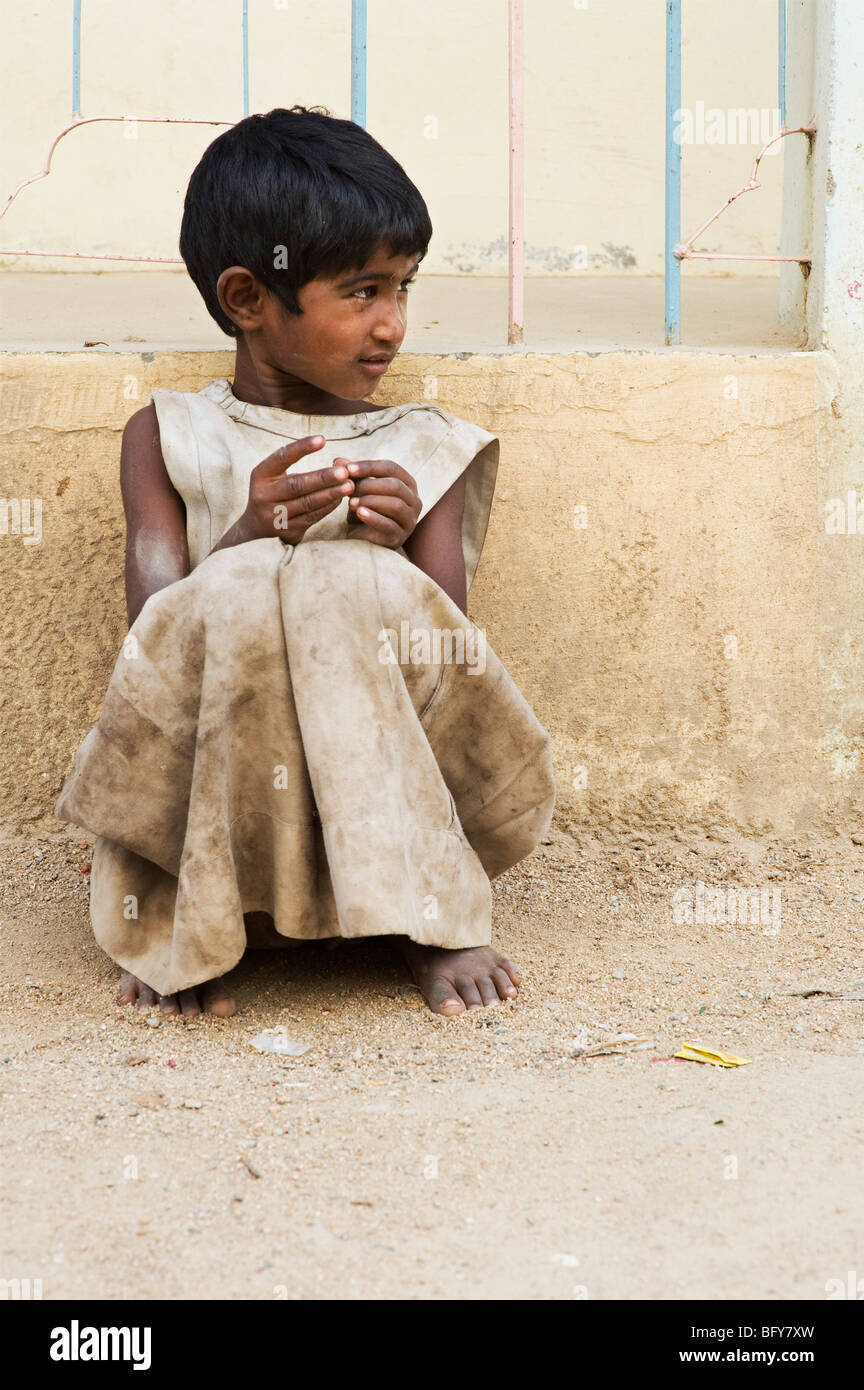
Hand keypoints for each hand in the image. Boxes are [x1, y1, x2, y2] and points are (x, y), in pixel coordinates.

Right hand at [240, 436, 355, 543]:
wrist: (256, 527)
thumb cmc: (275, 491)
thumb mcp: (275, 475)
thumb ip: (299, 465)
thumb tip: (339, 461)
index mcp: (261, 475)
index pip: (282, 457)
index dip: (302, 448)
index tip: (322, 439)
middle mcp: (264, 495)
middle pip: (297, 485)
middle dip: (323, 478)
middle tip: (344, 471)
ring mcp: (274, 515)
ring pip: (306, 504)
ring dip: (330, 494)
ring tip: (349, 485)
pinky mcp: (286, 531)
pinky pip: (311, 517)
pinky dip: (327, 507)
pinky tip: (340, 499)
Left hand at [338, 457, 421, 548]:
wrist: (366, 541)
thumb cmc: (366, 510)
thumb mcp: (359, 490)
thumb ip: (352, 475)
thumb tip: (337, 461)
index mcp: (407, 483)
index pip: (391, 468)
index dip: (369, 466)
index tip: (348, 468)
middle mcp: (414, 500)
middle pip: (395, 485)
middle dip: (369, 485)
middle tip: (348, 488)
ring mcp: (409, 520)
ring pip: (395, 505)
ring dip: (371, 501)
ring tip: (351, 502)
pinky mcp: (400, 536)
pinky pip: (389, 525)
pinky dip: (373, 518)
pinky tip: (359, 513)